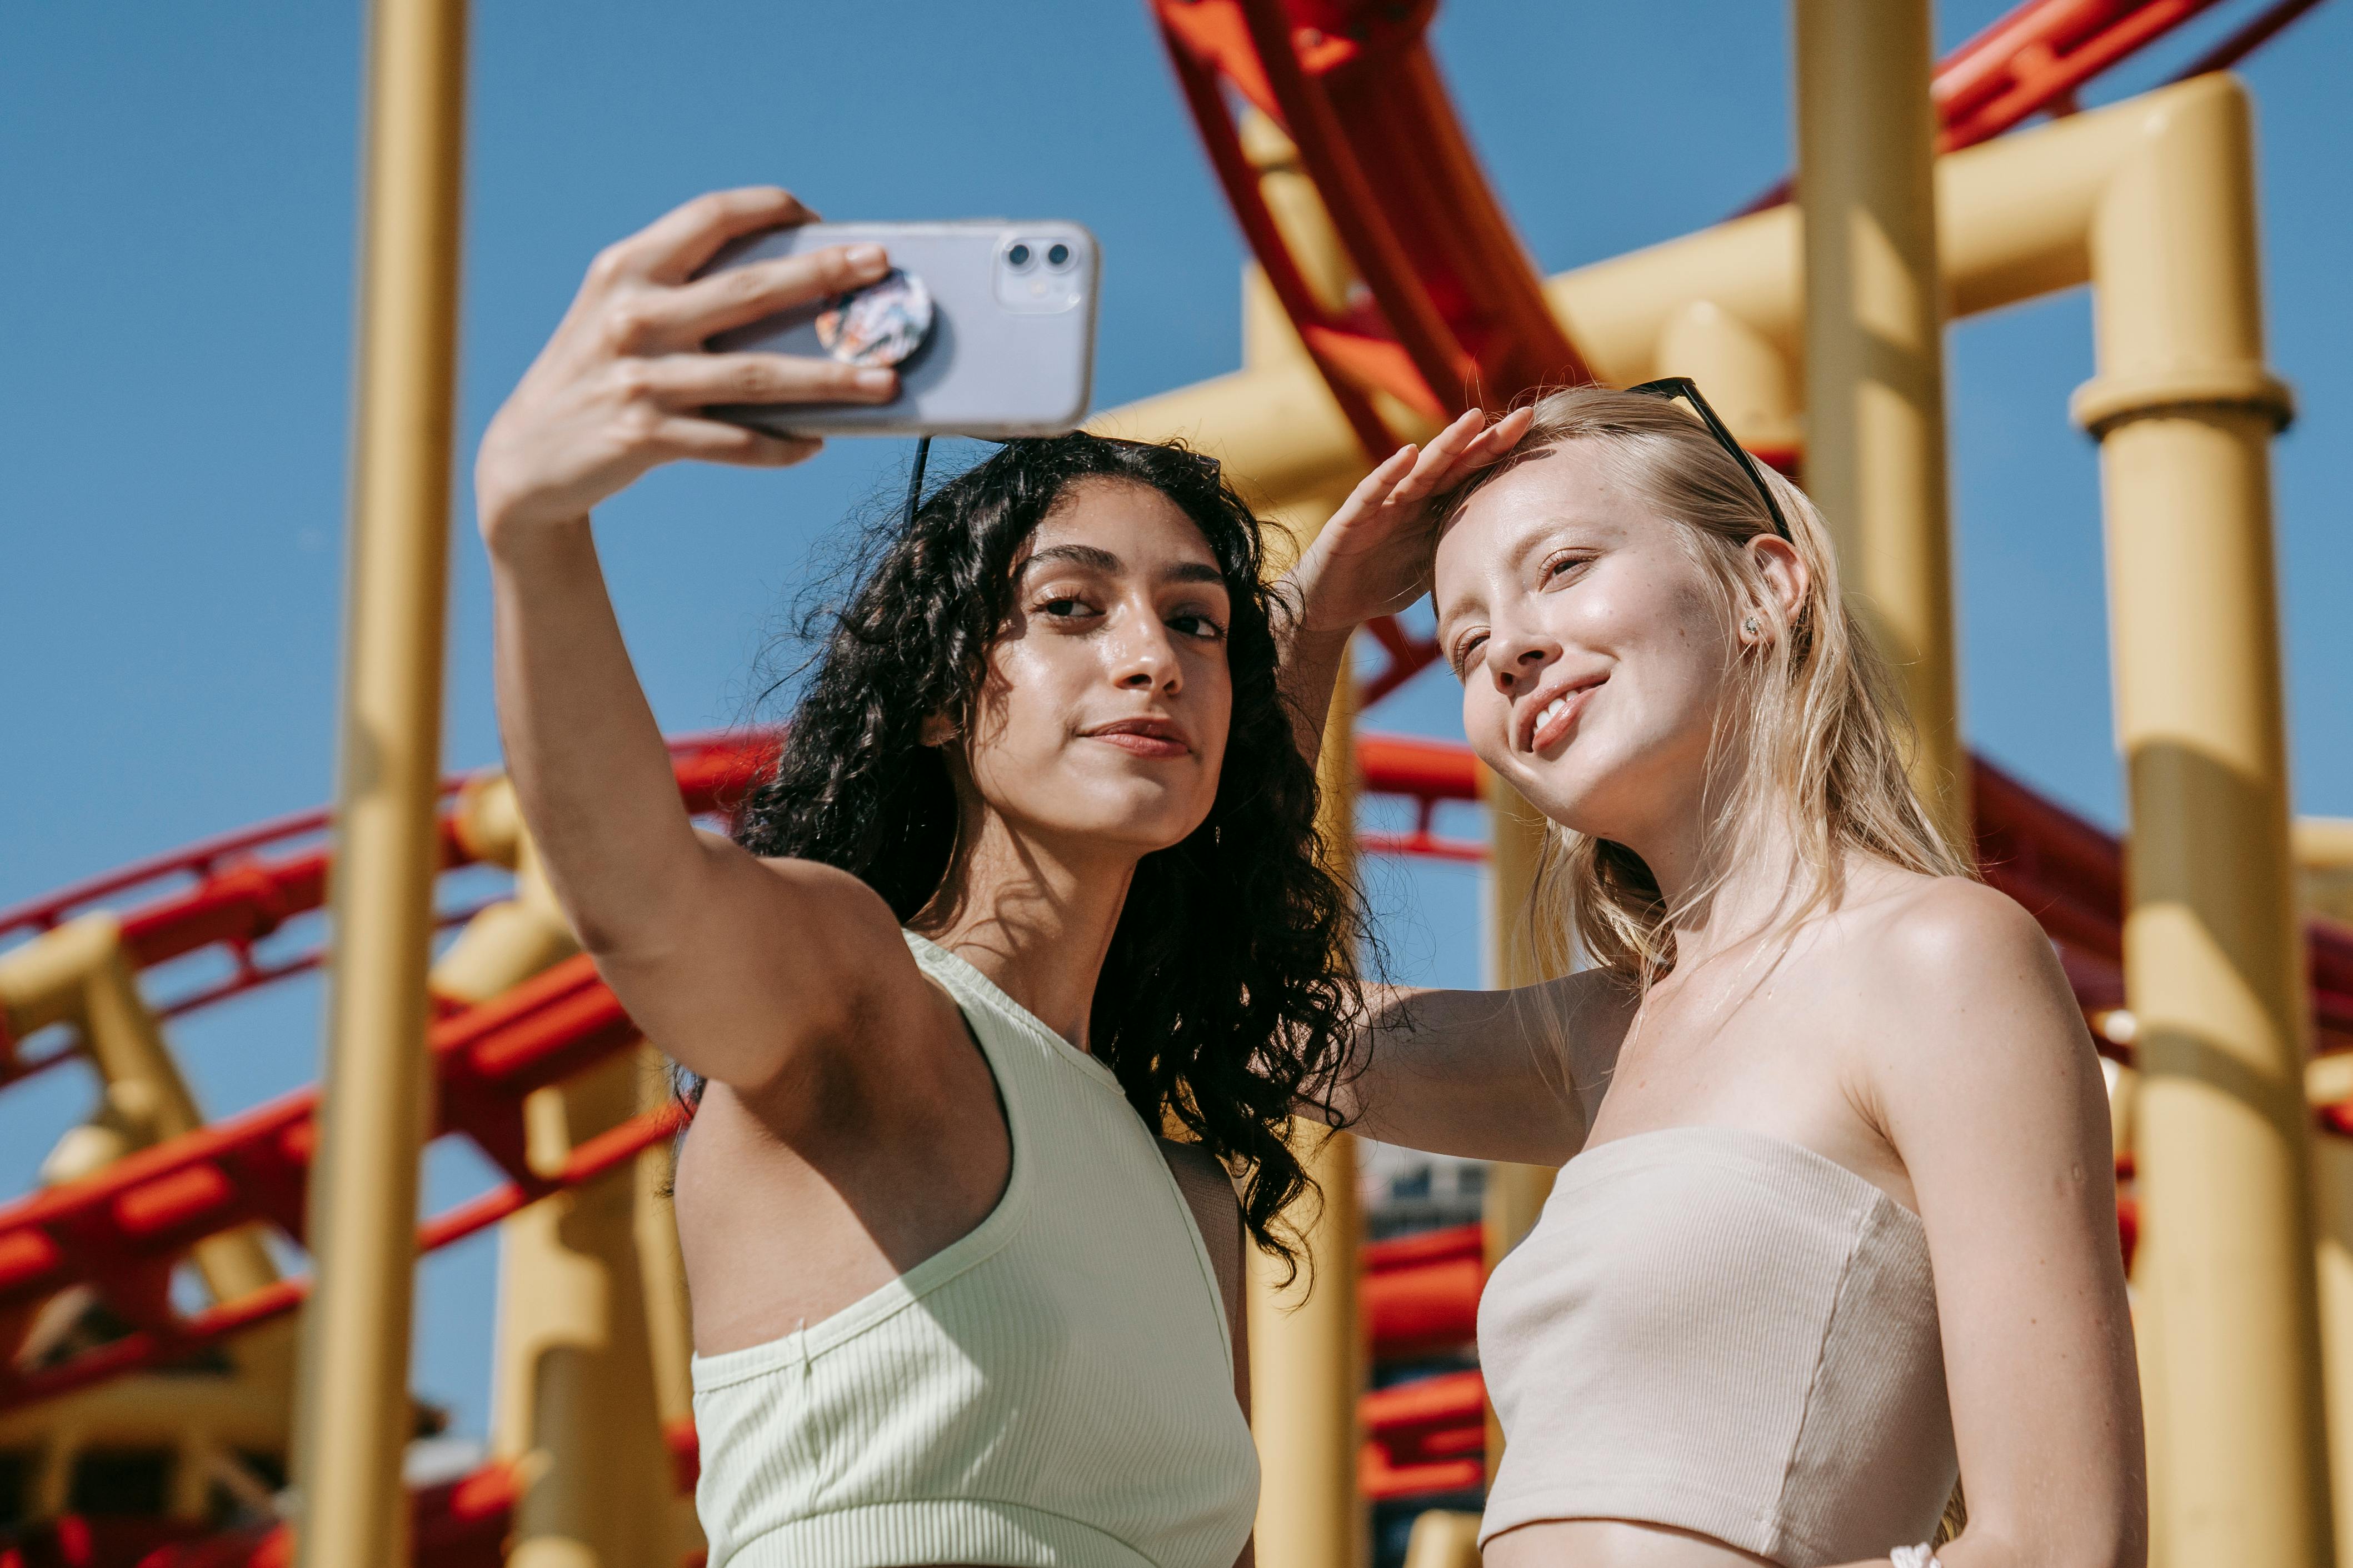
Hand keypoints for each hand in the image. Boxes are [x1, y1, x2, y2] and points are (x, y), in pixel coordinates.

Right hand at [475, 186, 900, 540]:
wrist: (525, 458)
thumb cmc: (594, 374)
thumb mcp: (619, 314)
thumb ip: (684, 292)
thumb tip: (793, 289)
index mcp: (627, 269)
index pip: (710, 216)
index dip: (771, 208)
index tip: (821, 218)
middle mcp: (633, 315)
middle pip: (751, 290)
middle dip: (825, 275)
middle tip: (881, 268)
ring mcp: (639, 378)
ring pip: (757, 377)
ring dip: (830, 380)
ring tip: (885, 381)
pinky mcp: (644, 436)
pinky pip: (733, 442)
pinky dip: (780, 446)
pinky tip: (815, 444)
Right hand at [1284, 406, 1532, 635]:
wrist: (1329, 604)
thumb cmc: (1380, 583)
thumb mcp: (1433, 568)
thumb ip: (1461, 551)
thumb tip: (1515, 559)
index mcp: (1431, 510)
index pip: (1471, 476)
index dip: (1499, 455)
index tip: (1535, 431)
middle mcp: (1410, 499)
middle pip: (1455, 465)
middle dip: (1487, 441)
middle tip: (1523, 416)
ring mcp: (1382, 505)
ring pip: (1419, 471)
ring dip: (1446, 445)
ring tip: (1474, 420)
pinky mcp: (1352, 520)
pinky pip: (1372, 493)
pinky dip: (1389, 474)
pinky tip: (1408, 455)